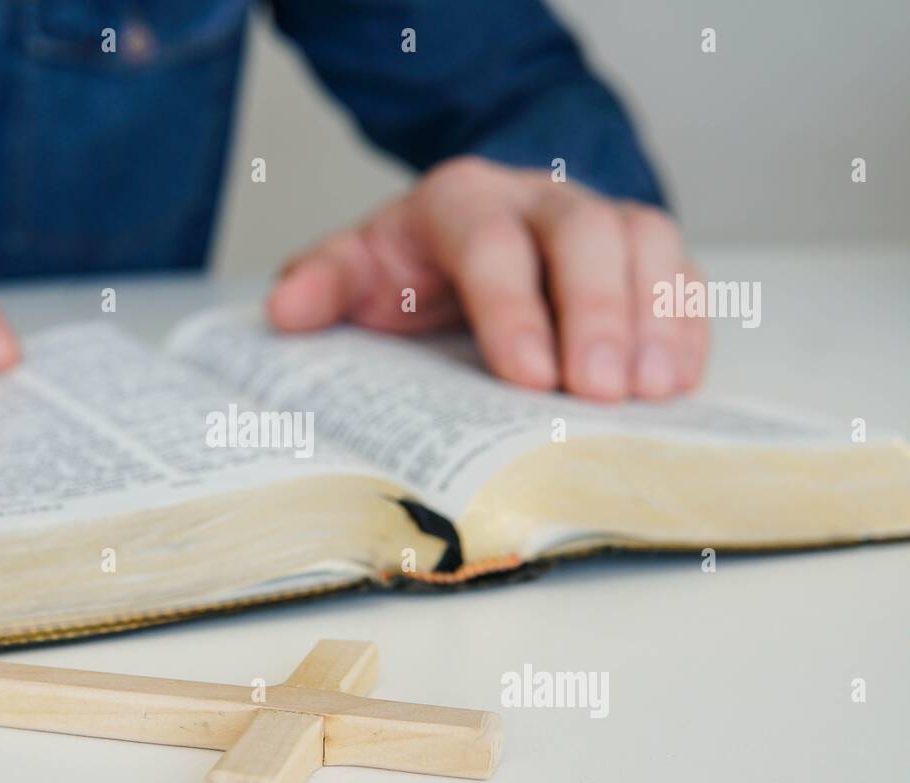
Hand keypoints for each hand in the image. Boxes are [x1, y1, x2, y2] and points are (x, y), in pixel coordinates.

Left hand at [267, 156, 707, 400]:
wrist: (471, 230)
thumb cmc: (413, 262)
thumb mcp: (359, 266)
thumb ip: (323, 283)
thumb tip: (284, 313)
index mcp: (464, 201)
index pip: (494, 246)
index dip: (515, 309)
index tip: (529, 377)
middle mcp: (541, 199)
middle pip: (585, 237)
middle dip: (597, 316)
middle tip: (600, 394)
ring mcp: (600, 220)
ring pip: (647, 245)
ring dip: (655, 321)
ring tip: (652, 395)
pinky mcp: (641, 255)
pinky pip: (681, 275)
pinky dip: (686, 326)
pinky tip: (678, 383)